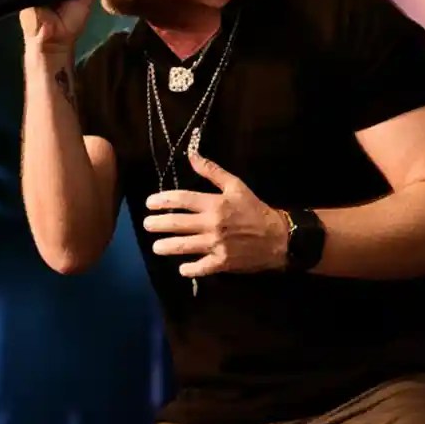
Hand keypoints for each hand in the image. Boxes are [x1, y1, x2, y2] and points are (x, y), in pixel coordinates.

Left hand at [143, 151, 288, 277]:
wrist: (278, 237)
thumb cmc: (255, 209)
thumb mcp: (236, 186)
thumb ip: (212, 171)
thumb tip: (191, 155)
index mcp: (215, 203)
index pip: (182, 200)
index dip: (163, 200)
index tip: (149, 203)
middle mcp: (212, 224)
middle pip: (178, 223)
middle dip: (158, 224)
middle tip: (146, 224)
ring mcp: (216, 245)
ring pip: (184, 246)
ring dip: (167, 246)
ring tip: (156, 246)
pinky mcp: (222, 263)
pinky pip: (201, 267)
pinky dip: (190, 268)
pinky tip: (182, 268)